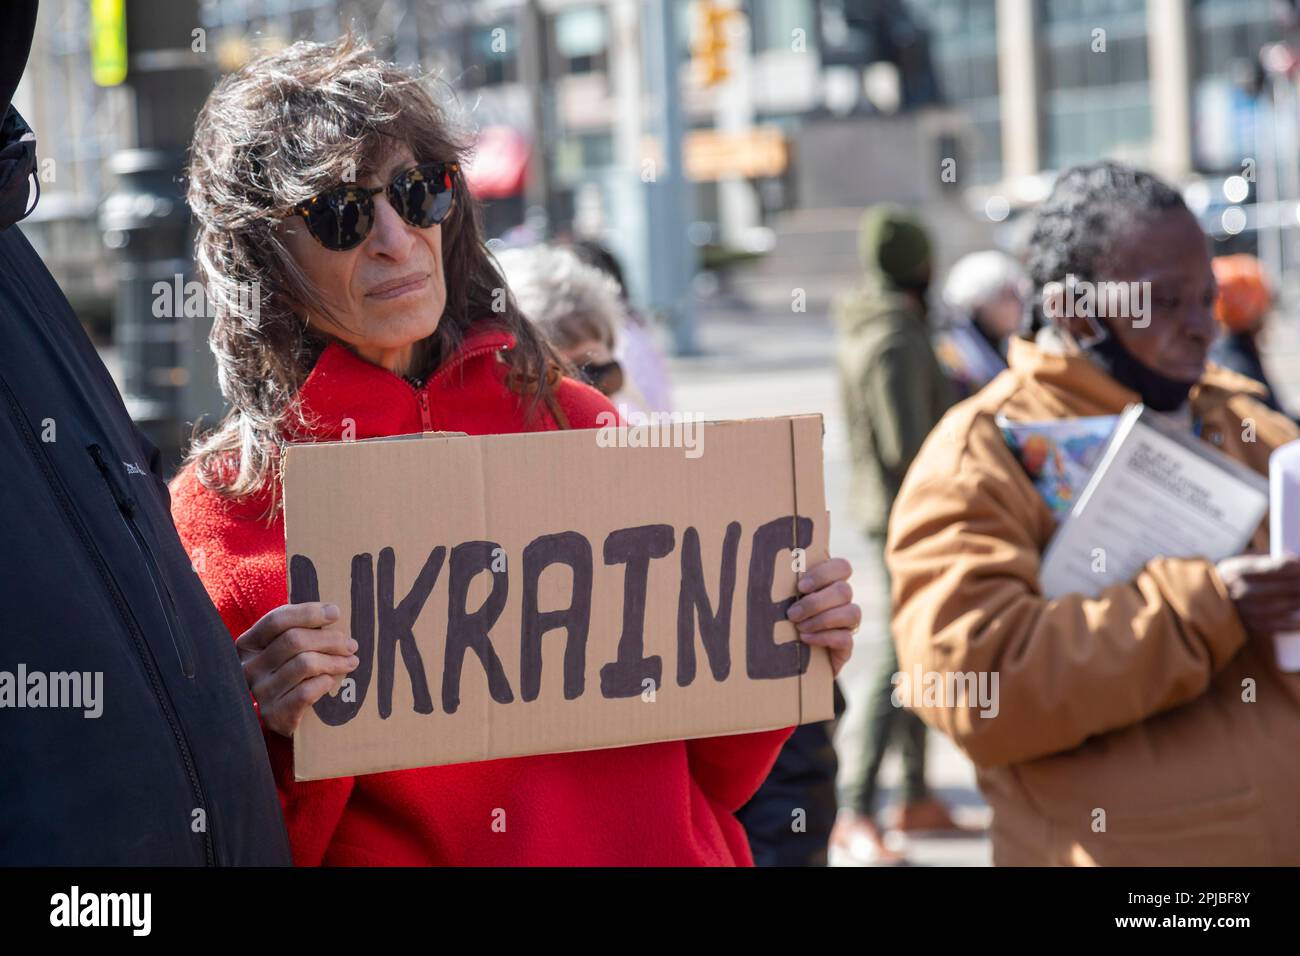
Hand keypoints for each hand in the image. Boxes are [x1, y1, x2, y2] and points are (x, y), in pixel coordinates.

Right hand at [236, 602, 358, 736]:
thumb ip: (303, 628)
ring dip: (335, 661)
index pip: (277, 620)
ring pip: (305, 664)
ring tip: (351, 661)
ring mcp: (260, 692)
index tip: (335, 613)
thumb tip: (332, 612)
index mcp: (249, 644)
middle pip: (294, 640)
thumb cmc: (292, 673)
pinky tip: (331, 681)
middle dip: (330, 639)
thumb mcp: (289, 648)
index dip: (308, 613)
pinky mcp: (274, 714)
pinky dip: (324, 683)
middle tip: (351, 645)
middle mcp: (249, 667)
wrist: (285, 716)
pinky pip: (306, 691)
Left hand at [786, 557, 858, 677]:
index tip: (801, 587)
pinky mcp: (846, 646)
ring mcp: (847, 624)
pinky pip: (846, 638)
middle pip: (844, 591)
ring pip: (852, 612)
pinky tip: (805, 639)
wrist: (784, 661)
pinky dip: (824, 637)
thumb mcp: (778, 602)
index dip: (824, 574)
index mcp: (828, 583)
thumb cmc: (777, 622)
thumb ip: (780, 586)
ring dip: (822, 619)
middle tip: (792, 614)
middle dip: (816, 602)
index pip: (841, 567)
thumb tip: (759, 564)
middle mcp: (842, 601)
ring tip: (799, 628)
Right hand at [1215, 554, 1299, 642]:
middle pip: (1287, 587)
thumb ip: (1264, 559)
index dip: (1297, 565)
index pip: (1277, 566)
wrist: (1200, 603)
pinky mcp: (1254, 625)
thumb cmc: (1228, 576)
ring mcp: (1249, 610)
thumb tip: (1293, 560)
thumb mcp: (1238, 561)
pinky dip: (1298, 621)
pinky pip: (1283, 625)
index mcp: (1238, 570)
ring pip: (1288, 605)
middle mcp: (1243, 591)